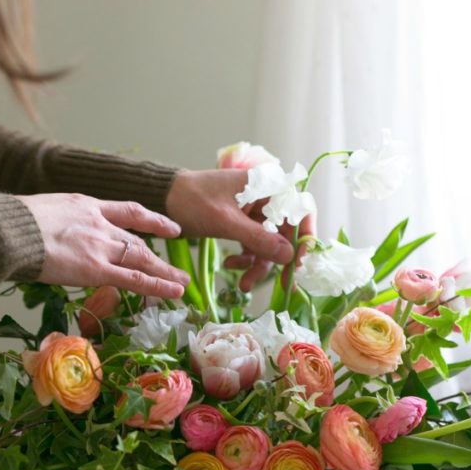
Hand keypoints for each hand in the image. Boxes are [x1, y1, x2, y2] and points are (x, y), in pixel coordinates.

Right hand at [16, 194, 189, 298]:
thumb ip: (55, 222)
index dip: (150, 219)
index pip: (127, 211)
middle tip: (176, 265)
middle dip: (157, 254)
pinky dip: (157, 286)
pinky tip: (174, 291)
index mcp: (86, 205)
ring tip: (182, 281)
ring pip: (141, 259)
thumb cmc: (13, 222)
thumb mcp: (41, 210)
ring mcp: (100, 247)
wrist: (10, 230)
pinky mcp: (96, 270)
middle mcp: (99, 224)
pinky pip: (134, 280)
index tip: (168, 227)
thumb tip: (48, 234)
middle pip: (135, 241)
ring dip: (164, 272)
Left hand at [165, 169, 314, 291]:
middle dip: (279, 259)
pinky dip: (246, 258)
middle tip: (283, 284)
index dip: (305, 236)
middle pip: (287, 232)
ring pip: (269, 243)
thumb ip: (258, 238)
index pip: (301, 210)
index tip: (299, 261)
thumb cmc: (193, 200)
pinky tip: (230, 266)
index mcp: (268, 185)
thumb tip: (289, 256)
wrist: (165, 198)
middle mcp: (267, 197)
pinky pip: (254, 244)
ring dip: (259, 264)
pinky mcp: (243, 223)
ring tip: (243, 284)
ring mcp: (255, 211)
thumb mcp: (225, 221)